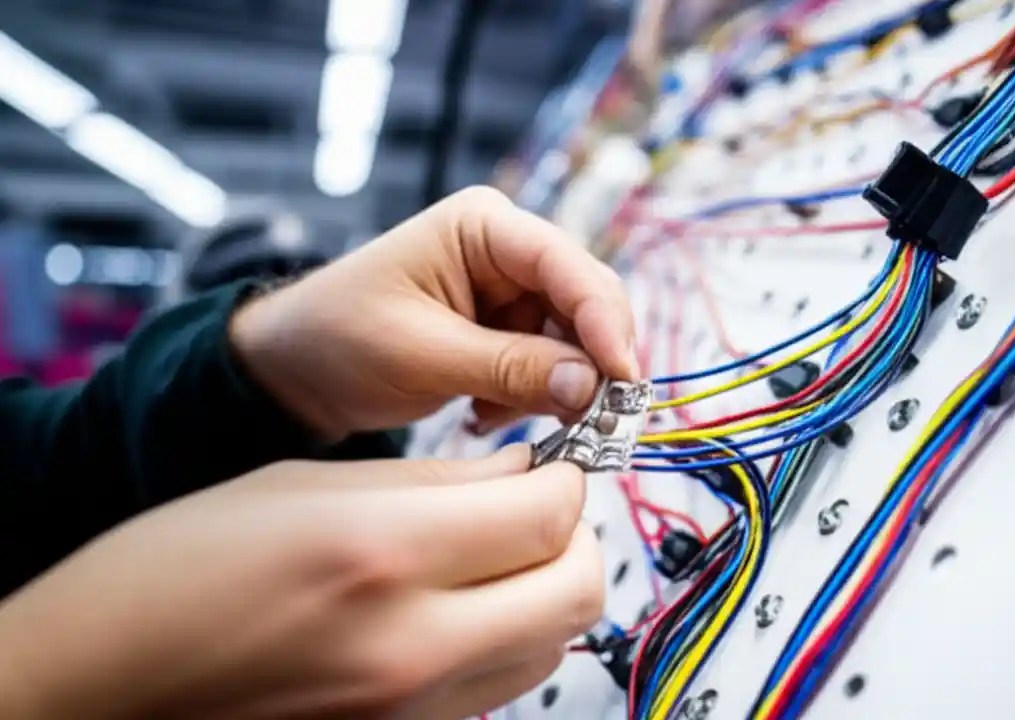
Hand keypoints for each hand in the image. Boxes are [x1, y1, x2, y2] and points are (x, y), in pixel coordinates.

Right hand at [0, 447, 601, 719]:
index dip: (566, 479)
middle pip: (578, 588)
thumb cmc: (173, 573)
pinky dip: (509, 637)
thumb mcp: (304, 488)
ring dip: (548, 587)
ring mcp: (412, 708)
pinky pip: (503, 683)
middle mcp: (411, 645)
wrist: (99, 688)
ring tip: (498, 551)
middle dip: (575, 535)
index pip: (547, 516)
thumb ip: (435, 481)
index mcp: (380, 555)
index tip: (553, 463)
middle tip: (539, 504)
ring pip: (552, 642)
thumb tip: (525, 473)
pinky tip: (462, 603)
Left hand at [230, 186, 638, 440]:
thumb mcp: (421, 355)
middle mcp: (507, 251)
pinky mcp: (509, 333)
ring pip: (576, 343)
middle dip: (593, 361)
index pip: (566, 265)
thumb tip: (592, 387)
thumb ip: (510, 369)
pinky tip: (484, 414)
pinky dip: (533, 399)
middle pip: (586, 302)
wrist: (296, 370)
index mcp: (482, 226)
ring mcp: (512, 293)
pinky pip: (552, 368)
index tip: (624, 378)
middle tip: (597, 419)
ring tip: (497, 415)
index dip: (604, 320)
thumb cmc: (338, 339)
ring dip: (557, 389)